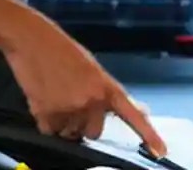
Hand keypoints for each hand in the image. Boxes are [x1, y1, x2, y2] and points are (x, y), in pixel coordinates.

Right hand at [5, 11, 167, 156]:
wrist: (32, 40)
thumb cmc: (61, 51)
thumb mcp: (93, 69)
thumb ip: (109, 93)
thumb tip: (139, 109)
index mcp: (107, 87)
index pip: (133, 115)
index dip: (149, 135)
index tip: (160, 152)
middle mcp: (92, 100)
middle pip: (94, 133)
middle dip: (83, 123)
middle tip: (72, 101)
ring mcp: (70, 109)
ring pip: (70, 134)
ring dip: (64, 122)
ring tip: (56, 96)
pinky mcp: (47, 114)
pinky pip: (50, 131)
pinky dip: (46, 121)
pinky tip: (44, 99)